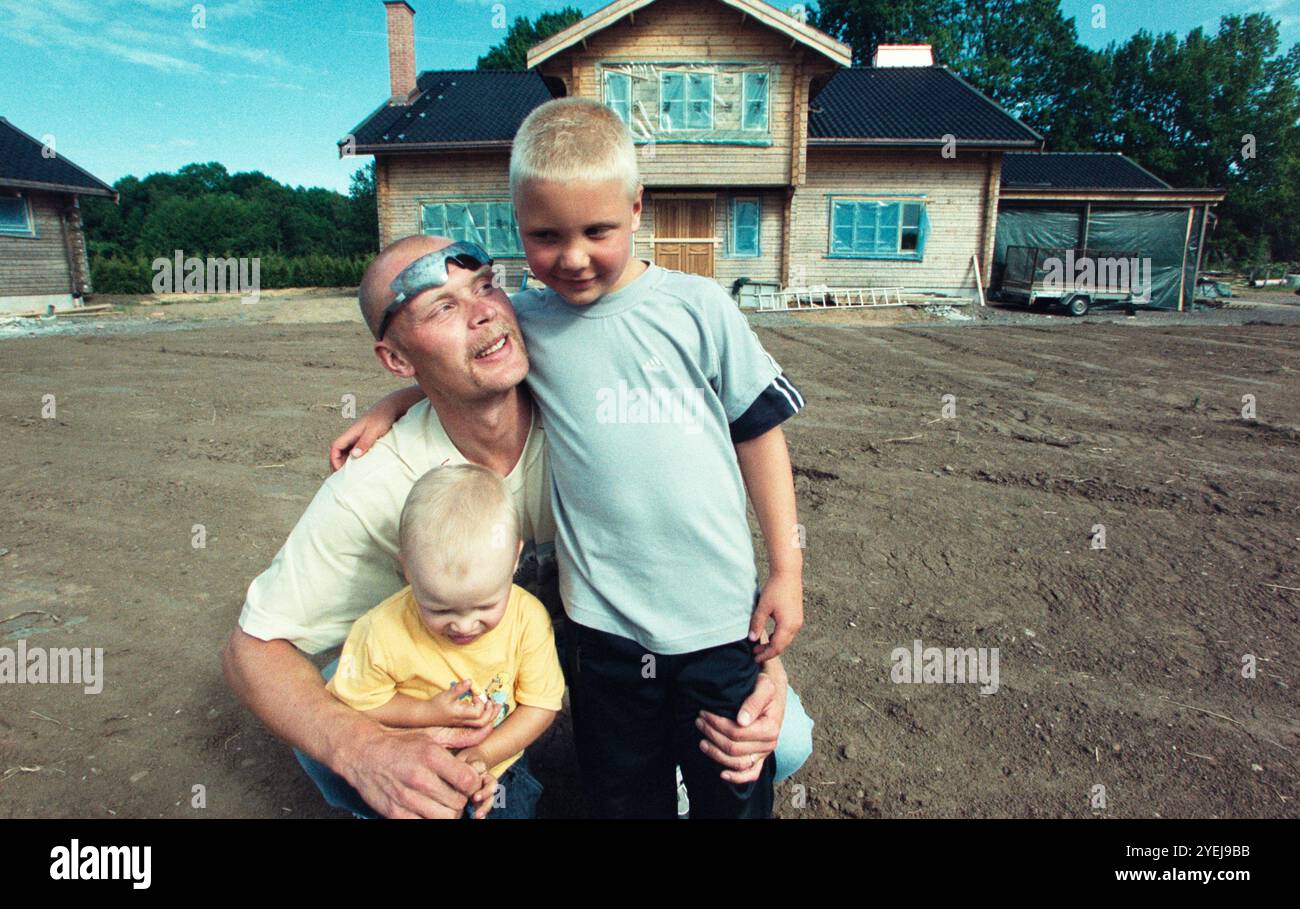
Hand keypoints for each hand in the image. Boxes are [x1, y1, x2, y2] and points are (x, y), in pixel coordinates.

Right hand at [328, 387, 419, 470]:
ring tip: (351, 478)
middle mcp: (353, 435)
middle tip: (341, 481)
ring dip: (347, 463)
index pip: (335, 447)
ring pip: (349, 452)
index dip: (334, 460)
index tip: (339, 472)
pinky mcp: (369, 440)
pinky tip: (363, 469)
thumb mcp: (375, 430)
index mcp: (352, 432)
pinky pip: (359, 452)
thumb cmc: (384, 416)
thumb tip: (354, 455)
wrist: (395, 406)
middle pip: (339, 452)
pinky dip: (357, 460)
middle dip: (337, 465)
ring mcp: (361, 437)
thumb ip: (365, 442)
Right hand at [338, 723, 493, 818]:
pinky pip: (424, 824)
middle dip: (461, 798)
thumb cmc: (401, 743)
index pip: (468, 781)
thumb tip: (488, 730)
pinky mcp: (394, 813)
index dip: (473, 784)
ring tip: (443, 802)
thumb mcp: (430, 734)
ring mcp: (405, 798)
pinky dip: (430, 819)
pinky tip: (428, 808)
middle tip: (454, 792)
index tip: (467, 781)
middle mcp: (418, 777)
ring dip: (448, 812)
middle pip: (458, 802)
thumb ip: (460, 737)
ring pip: (445, 817)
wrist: (361, 753)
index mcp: (430, 755)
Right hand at [425, 680, 498, 727]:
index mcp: (460, 714)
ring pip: (481, 724)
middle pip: (482, 723)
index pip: (477, 714)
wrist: (426, 715)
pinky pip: (477, 723)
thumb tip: (470, 681)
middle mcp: (463, 721)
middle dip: (491, 713)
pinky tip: (484, 707)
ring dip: (489, 715)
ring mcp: (463, 723)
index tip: (476, 696)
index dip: (480, 705)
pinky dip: (484, 716)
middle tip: (492, 702)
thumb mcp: (446, 695)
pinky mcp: (463, 722)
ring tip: (492, 705)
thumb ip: (458, 689)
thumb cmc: (436, 704)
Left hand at [696, 670, 785, 783]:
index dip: (717, 724)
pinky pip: (751, 774)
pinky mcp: (760, 758)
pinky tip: (722, 774)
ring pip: (737, 763)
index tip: (704, 713)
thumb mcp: (764, 687)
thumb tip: (742, 720)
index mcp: (770, 729)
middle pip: (733, 748)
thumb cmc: (766, 688)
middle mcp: (769, 744)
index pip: (736, 732)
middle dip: (712, 735)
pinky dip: (736, 777)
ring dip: (716, 754)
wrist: (772, 694)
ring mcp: (764, 754)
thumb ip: (754, 702)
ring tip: (702, 742)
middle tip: (699, 722)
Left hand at [748, 571, 802, 661]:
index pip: (776, 647)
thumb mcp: (763, 607)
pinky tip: (770, 635)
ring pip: (786, 640)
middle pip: (782, 646)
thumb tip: (752, 639)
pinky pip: (788, 633)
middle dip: (769, 651)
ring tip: (760, 645)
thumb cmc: (775, 589)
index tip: (755, 658)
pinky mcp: (797, 617)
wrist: (788, 574)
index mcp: (787, 625)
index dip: (766, 654)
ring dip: (774, 644)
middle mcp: (795, 626)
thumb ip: (757, 624)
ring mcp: (798, 621)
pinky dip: (779, 637)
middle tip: (755, 653)